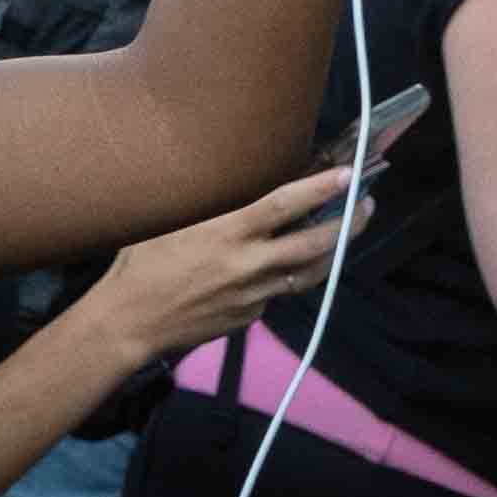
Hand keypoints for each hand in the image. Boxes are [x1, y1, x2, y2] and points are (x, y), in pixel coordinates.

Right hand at [101, 163, 359, 364]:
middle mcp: (247, 265)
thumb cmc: (140, 265)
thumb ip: (212, 208)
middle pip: (313, 243)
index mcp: (226, 233)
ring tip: (349, 232)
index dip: (321, 187)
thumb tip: (243, 187)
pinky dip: (292, 275)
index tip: (347, 173)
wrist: (129, 323)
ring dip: (334, 251)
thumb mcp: (171, 222)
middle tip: (367, 203)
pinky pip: (280, 292)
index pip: (285, 205)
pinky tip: (293, 263)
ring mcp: (253, 295)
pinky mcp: (250, 316)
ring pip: (308, 273)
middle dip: (348, 223)